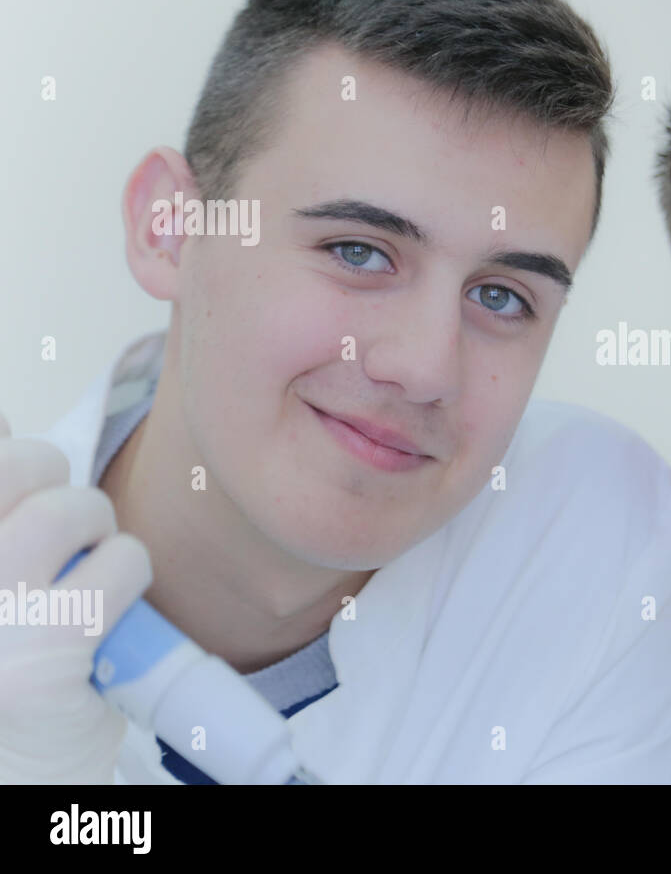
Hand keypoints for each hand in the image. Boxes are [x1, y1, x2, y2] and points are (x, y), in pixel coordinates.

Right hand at [0, 410, 151, 782]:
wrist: (22, 772)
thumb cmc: (6, 664)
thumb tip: (7, 426)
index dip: (13, 455)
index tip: (26, 491)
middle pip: (20, 464)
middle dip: (57, 484)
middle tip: (63, 533)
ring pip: (73, 509)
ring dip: (100, 533)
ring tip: (88, 575)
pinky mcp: (40, 656)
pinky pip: (121, 562)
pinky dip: (130, 575)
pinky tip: (109, 616)